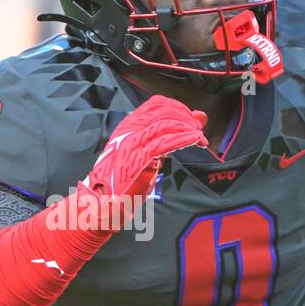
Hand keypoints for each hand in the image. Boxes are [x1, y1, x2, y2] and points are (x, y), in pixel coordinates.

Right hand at [82, 95, 208, 199]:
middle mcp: (129, 130)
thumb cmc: (124, 180)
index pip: (157, 104)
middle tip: (198, 129)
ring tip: (200, 139)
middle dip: (186, 117)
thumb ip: (167, 137)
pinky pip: (166, 142)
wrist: (103, 201)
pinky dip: (185, 139)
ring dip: (188, 129)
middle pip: (164, 111)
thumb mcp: (147, 154)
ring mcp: (133, 142)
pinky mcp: (139, 157)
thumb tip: (195, 118)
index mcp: (128, 126)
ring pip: (167, 125)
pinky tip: (196, 141)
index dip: (178, 108)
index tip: (191, 120)